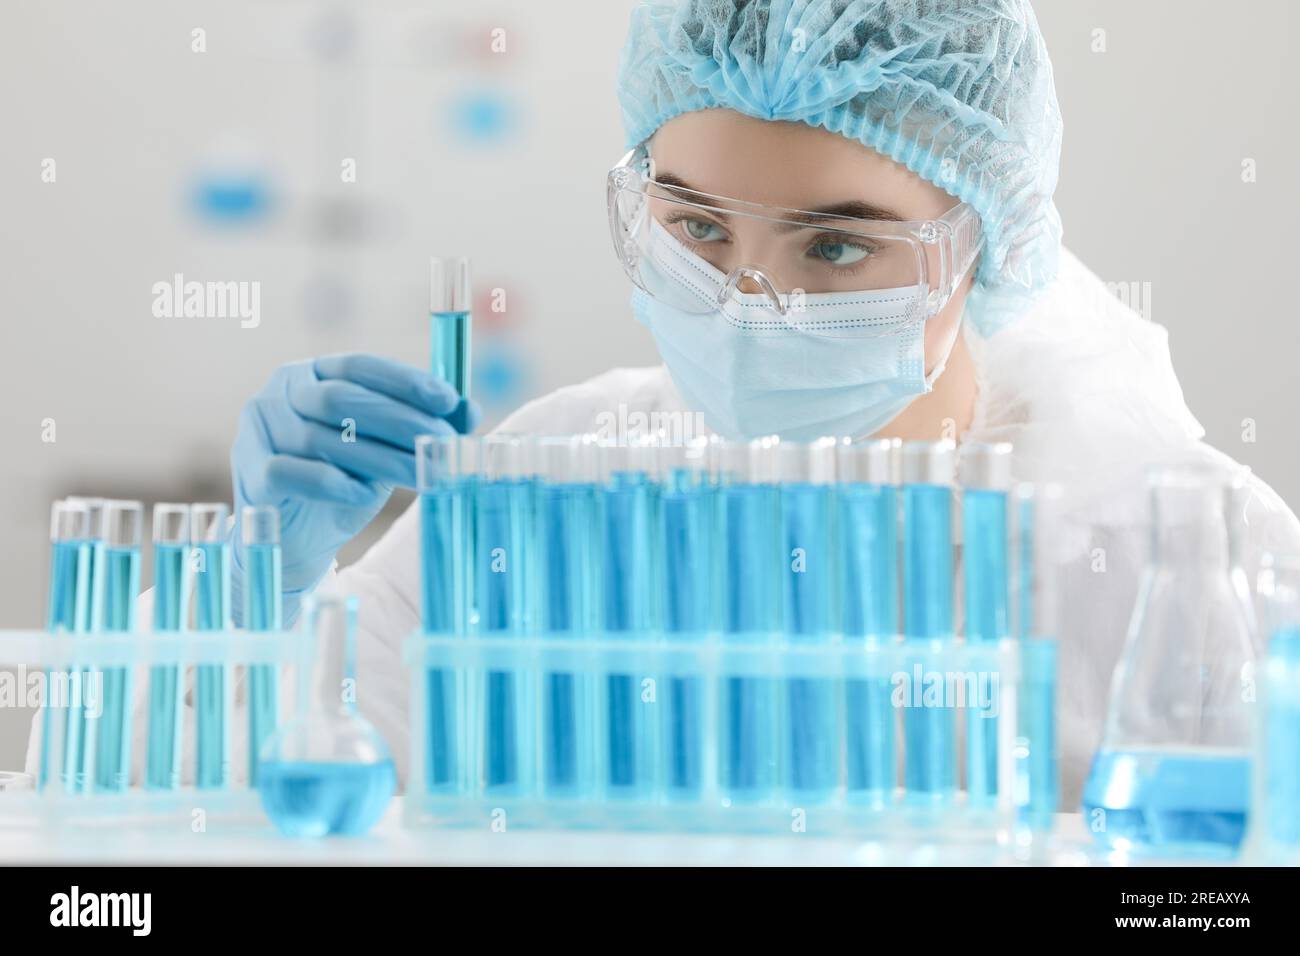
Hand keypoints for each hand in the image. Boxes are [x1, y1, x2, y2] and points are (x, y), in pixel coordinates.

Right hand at [230, 353, 477, 623]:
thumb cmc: (346, 480)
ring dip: (381, 459)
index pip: (361, 365)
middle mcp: (281, 391)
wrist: (301, 535)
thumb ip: (422, 424)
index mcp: (314, 372)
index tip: (449, 400)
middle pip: (343, 398)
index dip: (406, 380)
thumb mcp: (388, 448)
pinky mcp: (251, 471)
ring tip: (422, 476)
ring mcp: (260, 429)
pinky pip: (294, 472)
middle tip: (443, 444)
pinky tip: (365, 495)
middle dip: (401, 421)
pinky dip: (334, 483)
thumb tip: (471, 410)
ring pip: (323, 438)